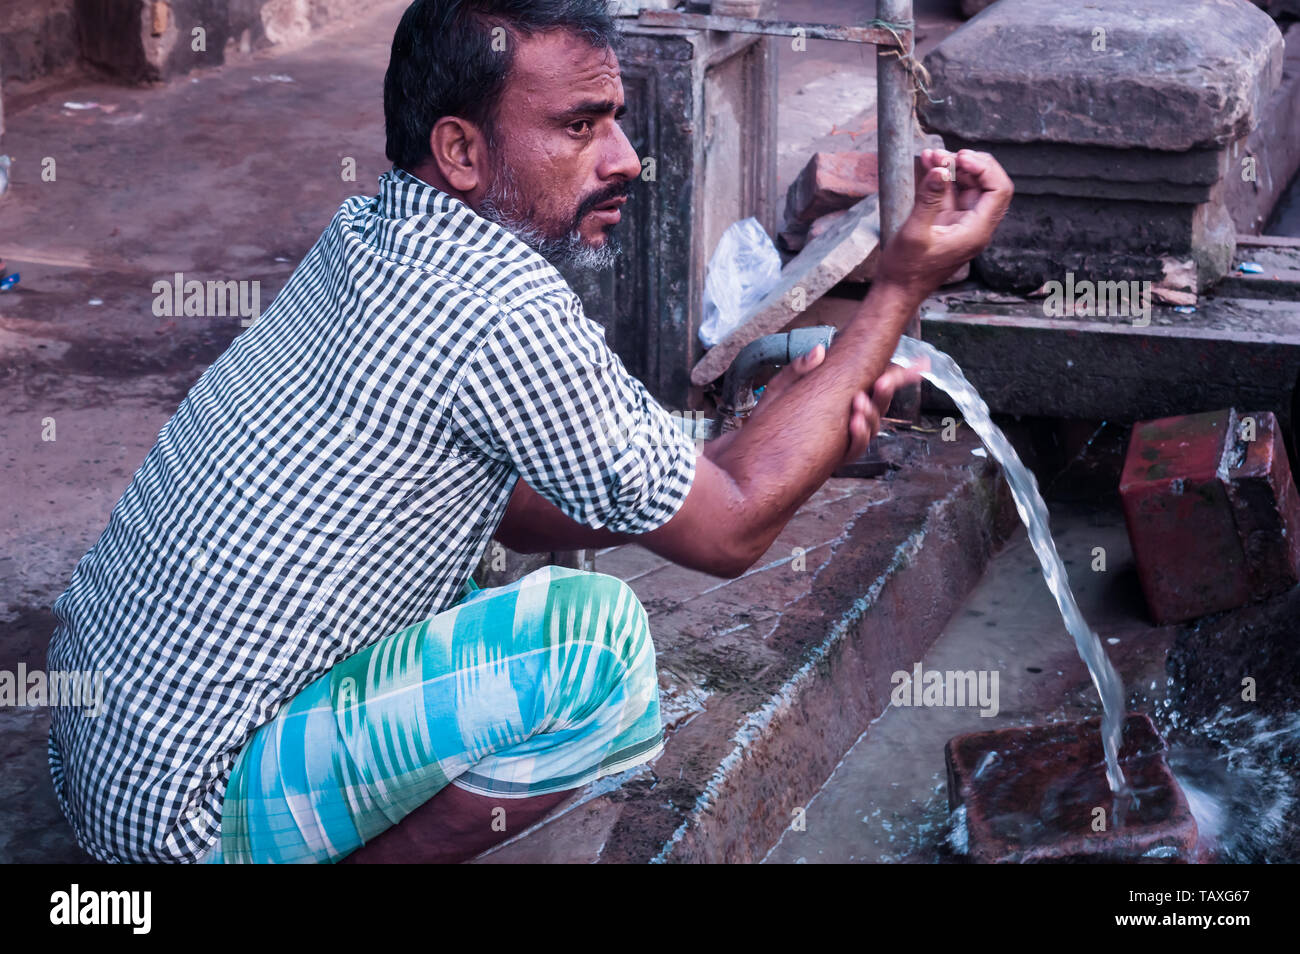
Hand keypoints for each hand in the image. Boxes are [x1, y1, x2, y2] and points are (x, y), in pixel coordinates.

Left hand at [749, 342, 925, 465]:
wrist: (751, 465)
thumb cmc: (766, 425)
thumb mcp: (779, 390)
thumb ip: (797, 370)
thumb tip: (819, 350)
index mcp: (841, 399)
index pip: (874, 384)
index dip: (899, 374)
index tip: (921, 363)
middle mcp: (848, 420)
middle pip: (878, 403)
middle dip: (887, 390)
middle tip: (885, 379)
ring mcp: (842, 440)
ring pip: (870, 426)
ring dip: (871, 412)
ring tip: (861, 400)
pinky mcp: (834, 457)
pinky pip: (855, 447)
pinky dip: (858, 434)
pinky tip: (854, 420)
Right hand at [876, 148, 1013, 295]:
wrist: (897, 291)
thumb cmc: (906, 270)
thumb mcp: (914, 233)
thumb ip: (928, 200)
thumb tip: (940, 170)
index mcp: (976, 231)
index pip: (999, 190)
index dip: (984, 168)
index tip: (959, 158)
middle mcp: (975, 226)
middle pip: (988, 183)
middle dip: (968, 163)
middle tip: (943, 155)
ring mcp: (963, 223)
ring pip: (970, 185)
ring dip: (953, 167)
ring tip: (931, 156)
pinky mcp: (949, 222)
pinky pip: (953, 193)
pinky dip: (943, 178)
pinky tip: (928, 165)